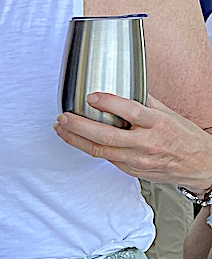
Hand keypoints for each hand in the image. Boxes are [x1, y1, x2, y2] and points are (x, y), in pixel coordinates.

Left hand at [55, 93, 211, 190]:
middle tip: (63, 116)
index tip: (92, 96)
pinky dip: (91, 148)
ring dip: (76, 140)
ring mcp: (138, 160)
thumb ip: (147, 102)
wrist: (200, 165)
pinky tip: (79, 140)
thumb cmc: (185, 138)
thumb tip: (125, 87)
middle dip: (80, 126)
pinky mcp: (132, 170)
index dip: (109, 103)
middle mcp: (147, 144)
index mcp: (158, 124)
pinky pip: (107, 159)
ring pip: (100, 151)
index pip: (131, 112)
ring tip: (61, 128)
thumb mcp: (170, 114)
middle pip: (107, 136)